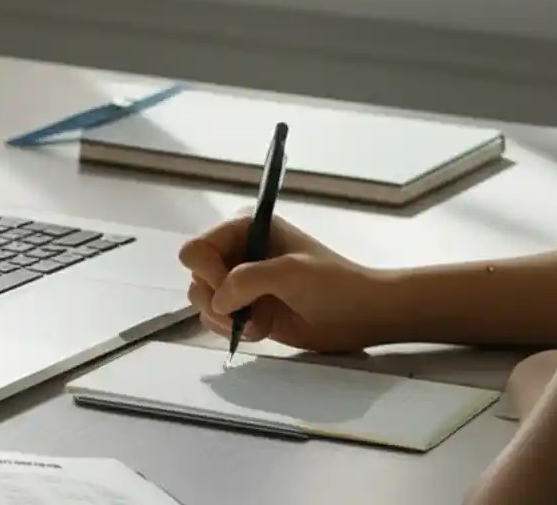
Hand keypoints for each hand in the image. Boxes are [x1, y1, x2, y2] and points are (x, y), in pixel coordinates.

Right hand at [179, 214, 398, 352]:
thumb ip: (247, 280)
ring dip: (225, 318)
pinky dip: (231, 329)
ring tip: (258, 323)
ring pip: (202, 301)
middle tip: (247, 311)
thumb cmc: (333, 285)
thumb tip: (217, 302)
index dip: (207, 273)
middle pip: (195, 276)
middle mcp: (236, 250)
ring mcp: (239, 281)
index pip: (197, 249)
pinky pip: (215, 319)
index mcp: (244, 227)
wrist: (361, 315)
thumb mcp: (291, 273)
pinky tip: (260, 329)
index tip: (231, 290)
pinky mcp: (244, 308)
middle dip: (217, 299)